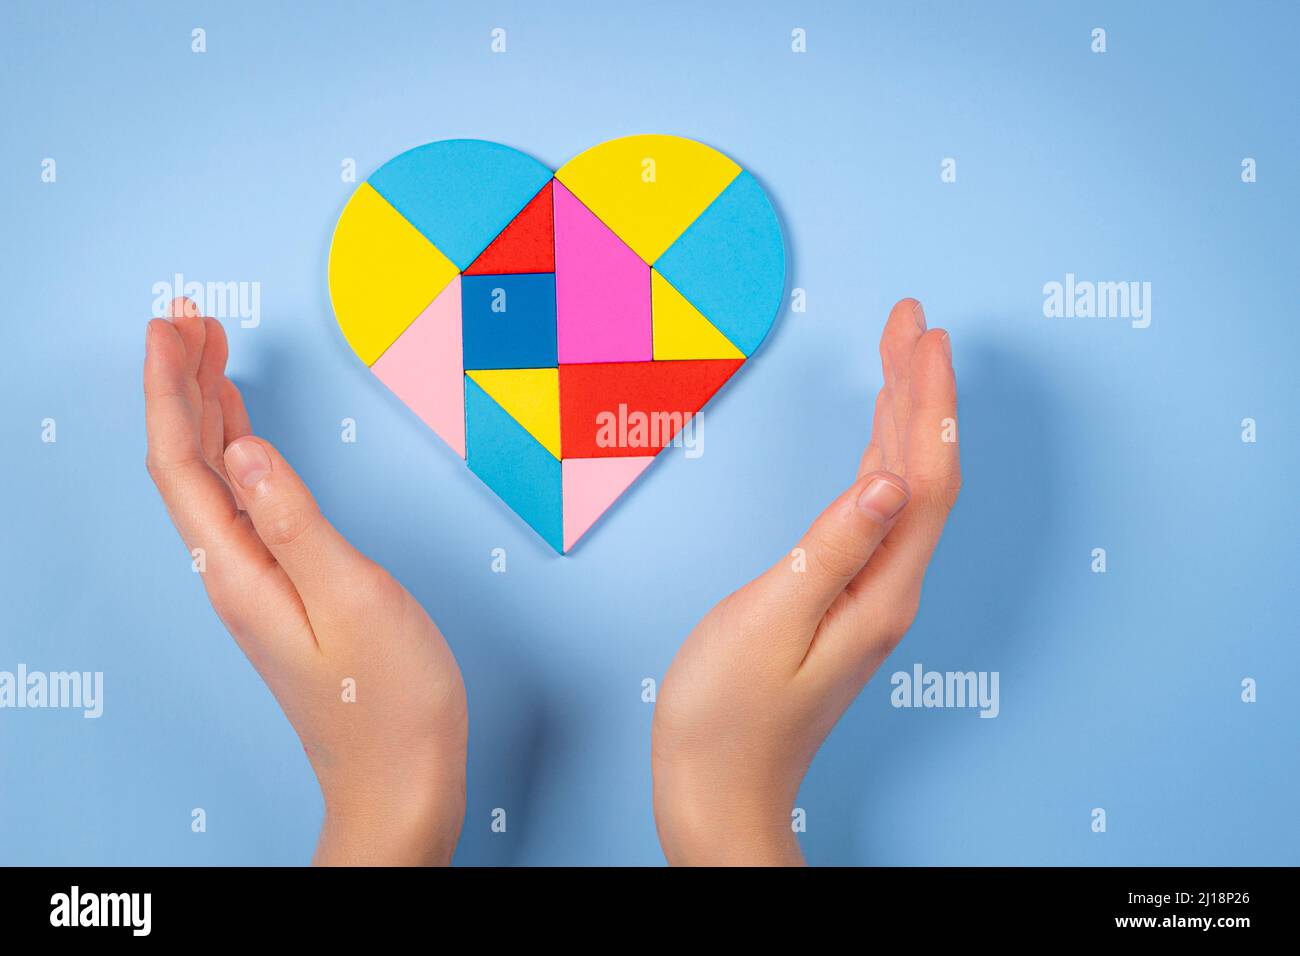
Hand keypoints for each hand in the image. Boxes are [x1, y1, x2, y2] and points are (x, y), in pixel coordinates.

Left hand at [144, 299, 467, 865]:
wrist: (399, 781)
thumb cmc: (389, 700)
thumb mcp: (353, 597)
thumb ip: (296, 519)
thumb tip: (246, 448)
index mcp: (240, 572)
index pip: (183, 462)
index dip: (171, 388)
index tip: (172, 325)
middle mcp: (235, 575)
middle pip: (188, 463)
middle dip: (181, 385)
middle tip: (188, 318)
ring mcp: (257, 585)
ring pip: (214, 481)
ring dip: (207, 414)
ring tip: (210, 355)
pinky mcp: (284, 592)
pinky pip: (243, 505)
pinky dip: (240, 455)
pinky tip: (246, 437)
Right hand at [651, 298, 959, 864]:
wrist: (716, 791)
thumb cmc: (727, 716)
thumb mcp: (771, 620)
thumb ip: (832, 546)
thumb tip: (891, 479)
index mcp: (880, 591)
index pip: (924, 477)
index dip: (927, 402)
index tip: (923, 334)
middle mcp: (887, 590)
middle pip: (922, 473)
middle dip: (920, 392)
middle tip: (911, 321)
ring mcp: (867, 596)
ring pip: (902, 490)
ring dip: (903, 421)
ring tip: (899, 357)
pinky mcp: (841, 601)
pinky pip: (875, 514)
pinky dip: (878, 463)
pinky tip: (875, 443)